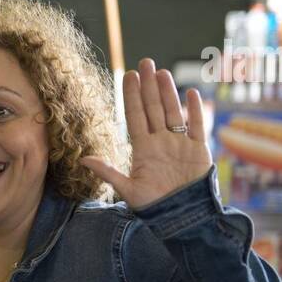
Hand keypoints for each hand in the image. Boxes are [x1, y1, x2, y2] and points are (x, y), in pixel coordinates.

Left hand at [81, 58, 212, 209]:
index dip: (132, 97)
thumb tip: (82, 159)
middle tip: (144, 62)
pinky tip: (190, 94)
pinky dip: (194, 111)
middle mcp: (161, 142)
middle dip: (148, 86)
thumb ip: (107, 171)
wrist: (181, 219)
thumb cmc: (153, 207)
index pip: (135, 116)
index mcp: (143, 149)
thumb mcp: (127, 189)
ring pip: (172, 112)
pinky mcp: (199, 150)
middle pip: (153, 109)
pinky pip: (197, 126)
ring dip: (168, 93)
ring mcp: (180, 144)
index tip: (129, 76)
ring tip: (162, 72)